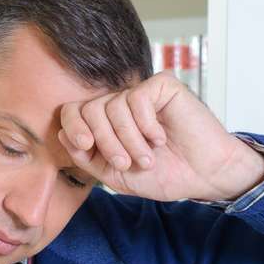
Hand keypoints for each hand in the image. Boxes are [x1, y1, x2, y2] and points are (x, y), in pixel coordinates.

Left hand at [55, 72, 263, 201]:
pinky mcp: (163, 86)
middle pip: (90, 109)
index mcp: (107, 124)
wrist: (202, 176)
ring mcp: (142, 94)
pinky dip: (145, 124)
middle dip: (104, 141)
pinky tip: (160, 138)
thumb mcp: (114, 175)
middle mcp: (121, 105)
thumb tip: (61, 134)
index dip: (73, 127)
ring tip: (147, 158)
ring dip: (128, 140)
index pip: (74, 111)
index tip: (85, 147)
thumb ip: (86, 158)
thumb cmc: (162, 175)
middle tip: (125, 163)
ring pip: (113, 107)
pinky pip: (138, 98)